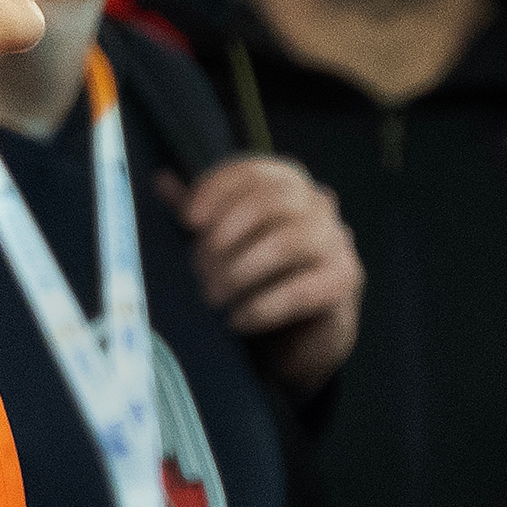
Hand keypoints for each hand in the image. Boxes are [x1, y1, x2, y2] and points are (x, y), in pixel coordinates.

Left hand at [158, 158, 362, 397]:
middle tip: (200, 270)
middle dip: (228, 234)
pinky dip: (264, 306)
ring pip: (290, 242)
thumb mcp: (225, 243)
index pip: (254, 172)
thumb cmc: (258, 277)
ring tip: (213, 298)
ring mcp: (336, 241)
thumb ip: (202, 213)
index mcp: (288, 185)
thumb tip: (162, 179)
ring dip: (242, 270)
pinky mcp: (344, 281)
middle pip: (274, 201)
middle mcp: (318, 205)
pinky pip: (303, 290)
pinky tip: (238, 321)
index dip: (218, 190)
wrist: (301, 334)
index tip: (189, 221)